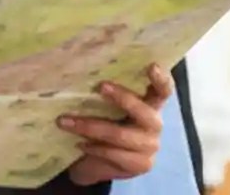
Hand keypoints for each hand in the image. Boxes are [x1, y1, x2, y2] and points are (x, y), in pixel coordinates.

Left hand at [59, 64, 173, 185]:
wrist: (98, 165)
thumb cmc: (104, 126)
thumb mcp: (108, 108)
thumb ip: (107, 92)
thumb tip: (82, 70)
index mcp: (152, 104)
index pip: (164, 90)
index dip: (161, 79)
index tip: (152, 66)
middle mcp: (155, 123)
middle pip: (144, 111)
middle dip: (123, 98)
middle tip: (101, 86)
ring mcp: (150, 146)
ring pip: (120, 135)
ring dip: (90, 127)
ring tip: (65, 121)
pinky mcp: (140, 165)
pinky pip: (113, 154)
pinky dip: (94, 147)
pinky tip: (79, 144)